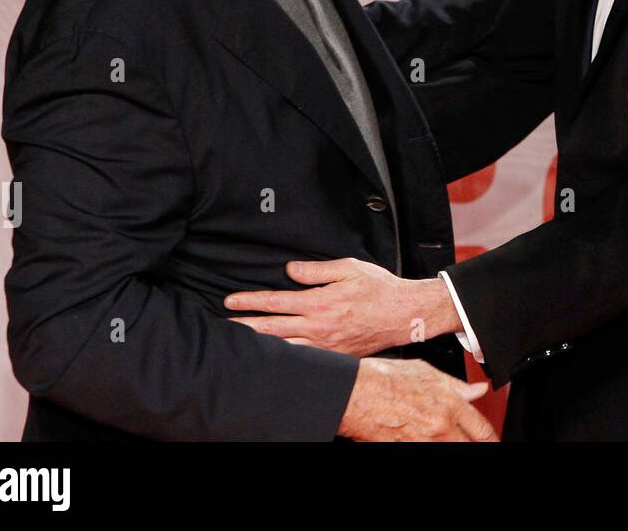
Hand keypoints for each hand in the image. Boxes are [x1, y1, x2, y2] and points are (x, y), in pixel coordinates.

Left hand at [224, 257, 461, 356]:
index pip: (276, 302)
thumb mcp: (350, 268)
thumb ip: (316, 270)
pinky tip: (271, 357)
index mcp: (320, 303)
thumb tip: (289, 271)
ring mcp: (325, 346)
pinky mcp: (334, 357)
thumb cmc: (379, 288)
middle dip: (244, 327)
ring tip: (238, 344)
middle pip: (271, 329)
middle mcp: (319, 328)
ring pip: (283, 348)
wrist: (405, 315)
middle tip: (222, 327)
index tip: (230, 301)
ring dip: (259, 346)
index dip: (250, 301)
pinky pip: (302, 358)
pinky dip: (283, 358)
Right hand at [338, 358, 495, 441]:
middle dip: (475, 444)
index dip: (490, 438)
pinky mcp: (406, 450)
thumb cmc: (384, 379)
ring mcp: (423, 443)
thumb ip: (457, 385)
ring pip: (450, 450)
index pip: (482, 430)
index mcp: (448, 405)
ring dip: (453, 444)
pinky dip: (431, 446)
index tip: (491, 440)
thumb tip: (478, 390)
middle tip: (475, 441)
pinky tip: (429, 438)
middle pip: (469, 446)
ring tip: (445, 436)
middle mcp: (440, 428)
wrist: (355, 395)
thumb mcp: (426, 372)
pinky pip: (428, 452)